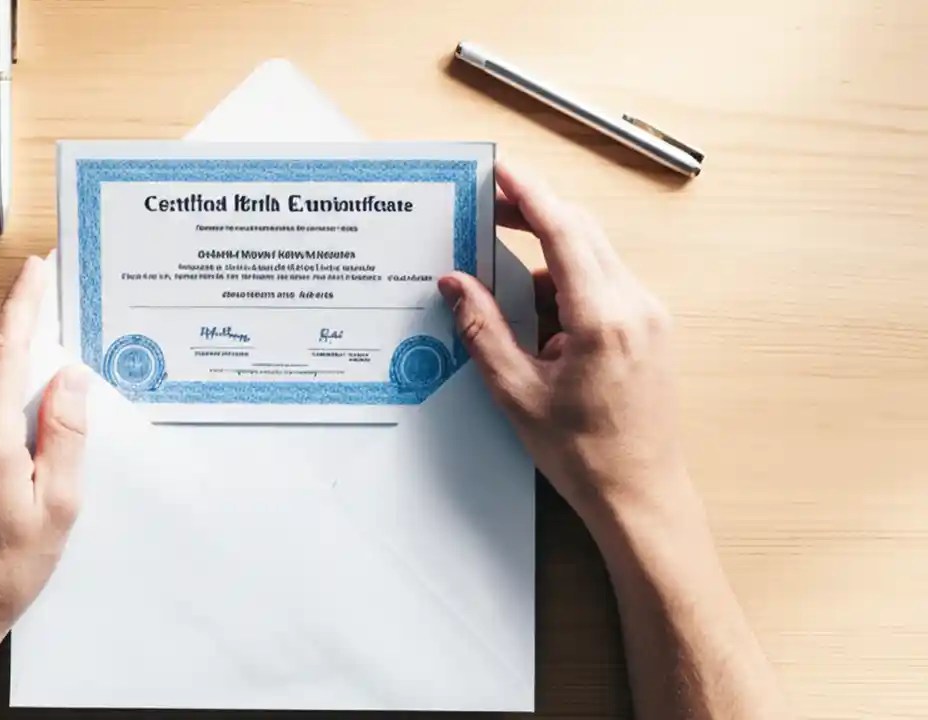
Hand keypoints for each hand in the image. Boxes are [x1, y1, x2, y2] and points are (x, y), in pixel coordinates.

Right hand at [438, 160, 686, 527]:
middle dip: (533, 212)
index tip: (502, 168)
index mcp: (603, 319)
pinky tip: (537, 321)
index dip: (529, 193)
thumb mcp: (516, 392)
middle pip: (581, 231)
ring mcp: (650, 315)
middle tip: (488, 205)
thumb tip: (455, 282)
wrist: (641, 495)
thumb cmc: (584, 455)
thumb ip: (482, 329)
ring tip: (503, 293)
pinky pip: (604, 284)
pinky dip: (566, 286)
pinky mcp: (650, 328)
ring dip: (546, 259)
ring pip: (591, 257)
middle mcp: (636, 307)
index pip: (564, 231)